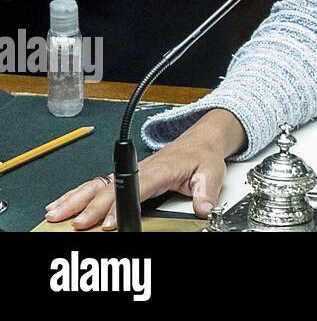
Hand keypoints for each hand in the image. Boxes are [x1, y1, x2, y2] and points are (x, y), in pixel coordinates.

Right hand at [44, 108, 245, 229]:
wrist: (202, 140)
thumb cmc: (203, 156)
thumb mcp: (212, 173)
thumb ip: (206, 193)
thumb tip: (204, 210)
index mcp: (160, 169)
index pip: (136, 188)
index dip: (119, 205)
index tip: (107, 222)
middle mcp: (141, 169)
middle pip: (109, 187)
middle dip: (90, 207)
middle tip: (76, 224)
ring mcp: (130, 173)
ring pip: (97, 184)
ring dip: (75, 199)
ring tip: (56, 213)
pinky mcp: (126, 177)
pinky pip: (98, 185)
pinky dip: (77, 194)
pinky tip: (63, 203)